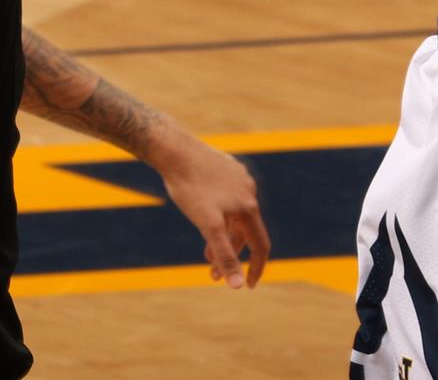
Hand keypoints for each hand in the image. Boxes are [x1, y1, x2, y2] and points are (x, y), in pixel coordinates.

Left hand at [153, 133, 270, 288]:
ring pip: (236, 216)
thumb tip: (238, 286)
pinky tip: (205, 215)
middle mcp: (249, 192)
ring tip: (205, 248)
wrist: (176, 152)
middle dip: (231, 255)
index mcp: (249, 207)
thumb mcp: (208, 227)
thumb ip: (225, 256)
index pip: (261, 245)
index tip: (247, 285)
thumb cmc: (191, 189)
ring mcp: (239, 179)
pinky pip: (229, 199)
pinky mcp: (227, 169)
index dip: (255, 268)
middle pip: (246, 232)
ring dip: (224, 236)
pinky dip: (221, 216)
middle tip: (212, 272)